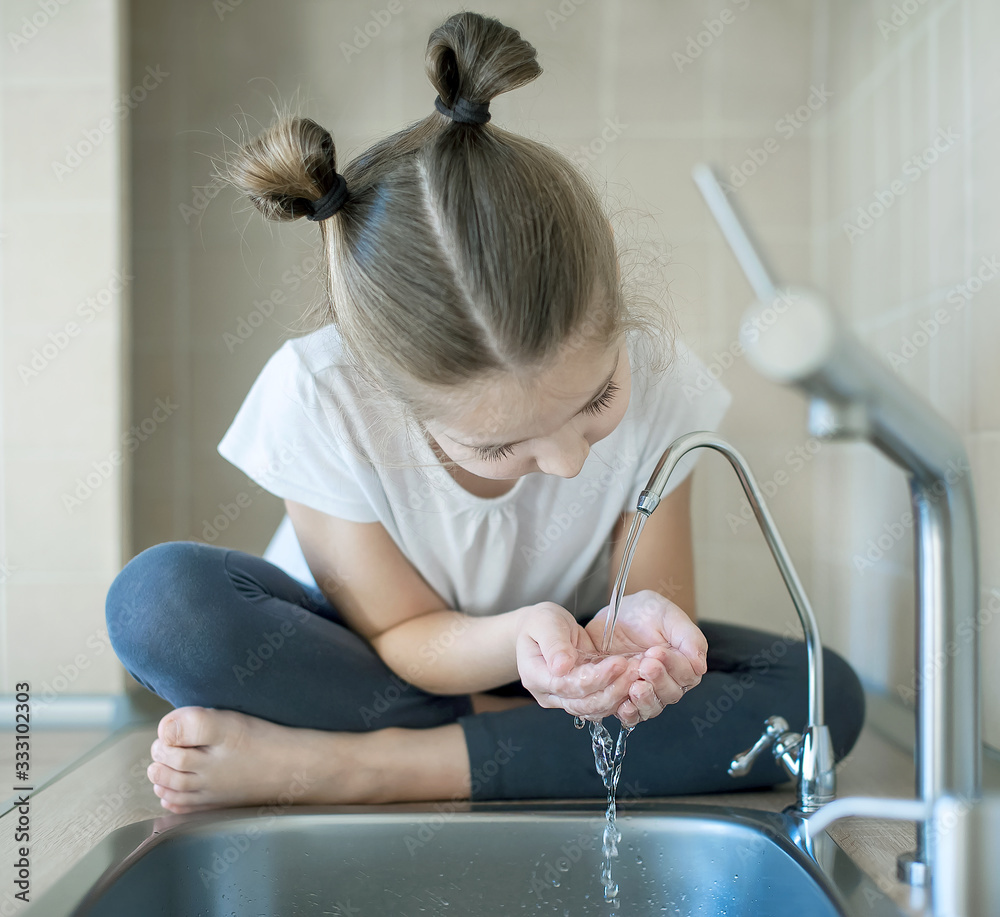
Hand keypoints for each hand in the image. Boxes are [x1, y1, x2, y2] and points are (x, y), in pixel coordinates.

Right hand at [515, 602, 641, 719]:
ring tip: (639, 674)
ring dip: (619, 694)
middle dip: (612, 689)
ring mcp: (564, 699)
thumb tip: (561, 666)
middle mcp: (548, 694)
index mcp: (535, 675)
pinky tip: (634, 682)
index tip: (618, 662)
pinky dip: (619, 696)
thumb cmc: (540, 623)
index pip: (566, 685)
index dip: (595, 678)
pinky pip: (601, 704)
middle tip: (636, 670)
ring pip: (594, 708)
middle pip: (583, 703)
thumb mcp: (544, 622)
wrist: (541, 630)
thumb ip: (553, 643)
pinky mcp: (580, 697)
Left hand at [585, 590, 707, 727]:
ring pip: (651, 708)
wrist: (612, 613)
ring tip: (636, 685)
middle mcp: (666, 682)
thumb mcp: (666, 614)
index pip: (688, 675)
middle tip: (645, 663)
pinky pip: (630, 716)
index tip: (656, 651)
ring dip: (645, 699)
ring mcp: (645, 692)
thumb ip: (688, 636)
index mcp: (682, 663)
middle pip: (671, 694)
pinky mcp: (622, 698)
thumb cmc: (642, 613)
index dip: (674, 666)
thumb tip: (700, 665)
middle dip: (659, 680)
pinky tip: (624, 705)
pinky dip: (629, 713)